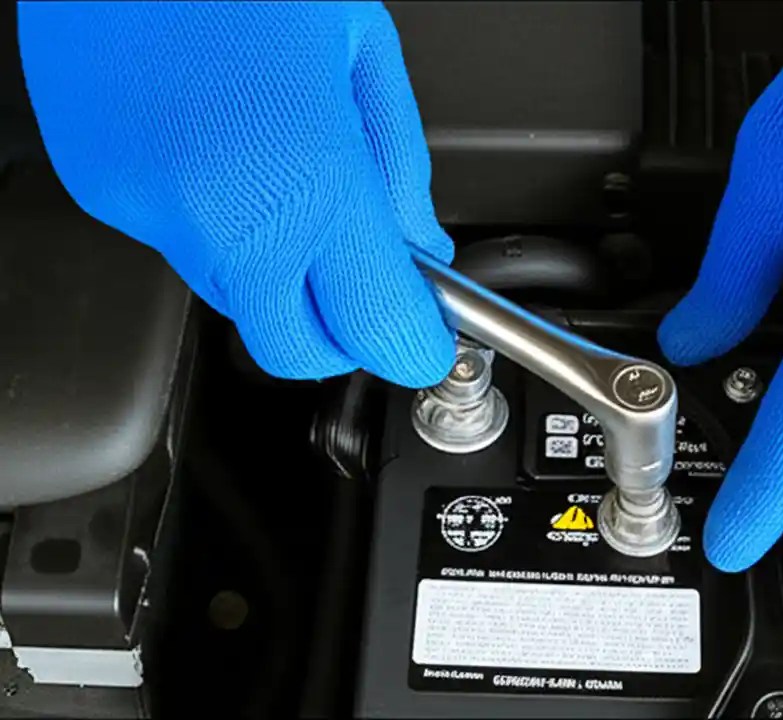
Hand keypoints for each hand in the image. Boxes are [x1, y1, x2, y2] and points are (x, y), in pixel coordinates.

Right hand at [19, 1, 452, 386]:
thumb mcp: (363, 53)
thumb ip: (400, 171)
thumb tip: (421, 253)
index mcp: (303, 175)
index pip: (374, 326)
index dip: (413, 347)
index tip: (425, 343)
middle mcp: (217, 214)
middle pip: (295, 351)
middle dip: (343, 336)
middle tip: (366, 287)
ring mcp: (150, 213)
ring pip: (235, 302)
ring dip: (277, 278)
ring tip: (284, 186)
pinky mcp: (103, 200)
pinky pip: (181, 250)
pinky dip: (216, 230)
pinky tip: (224, 160)